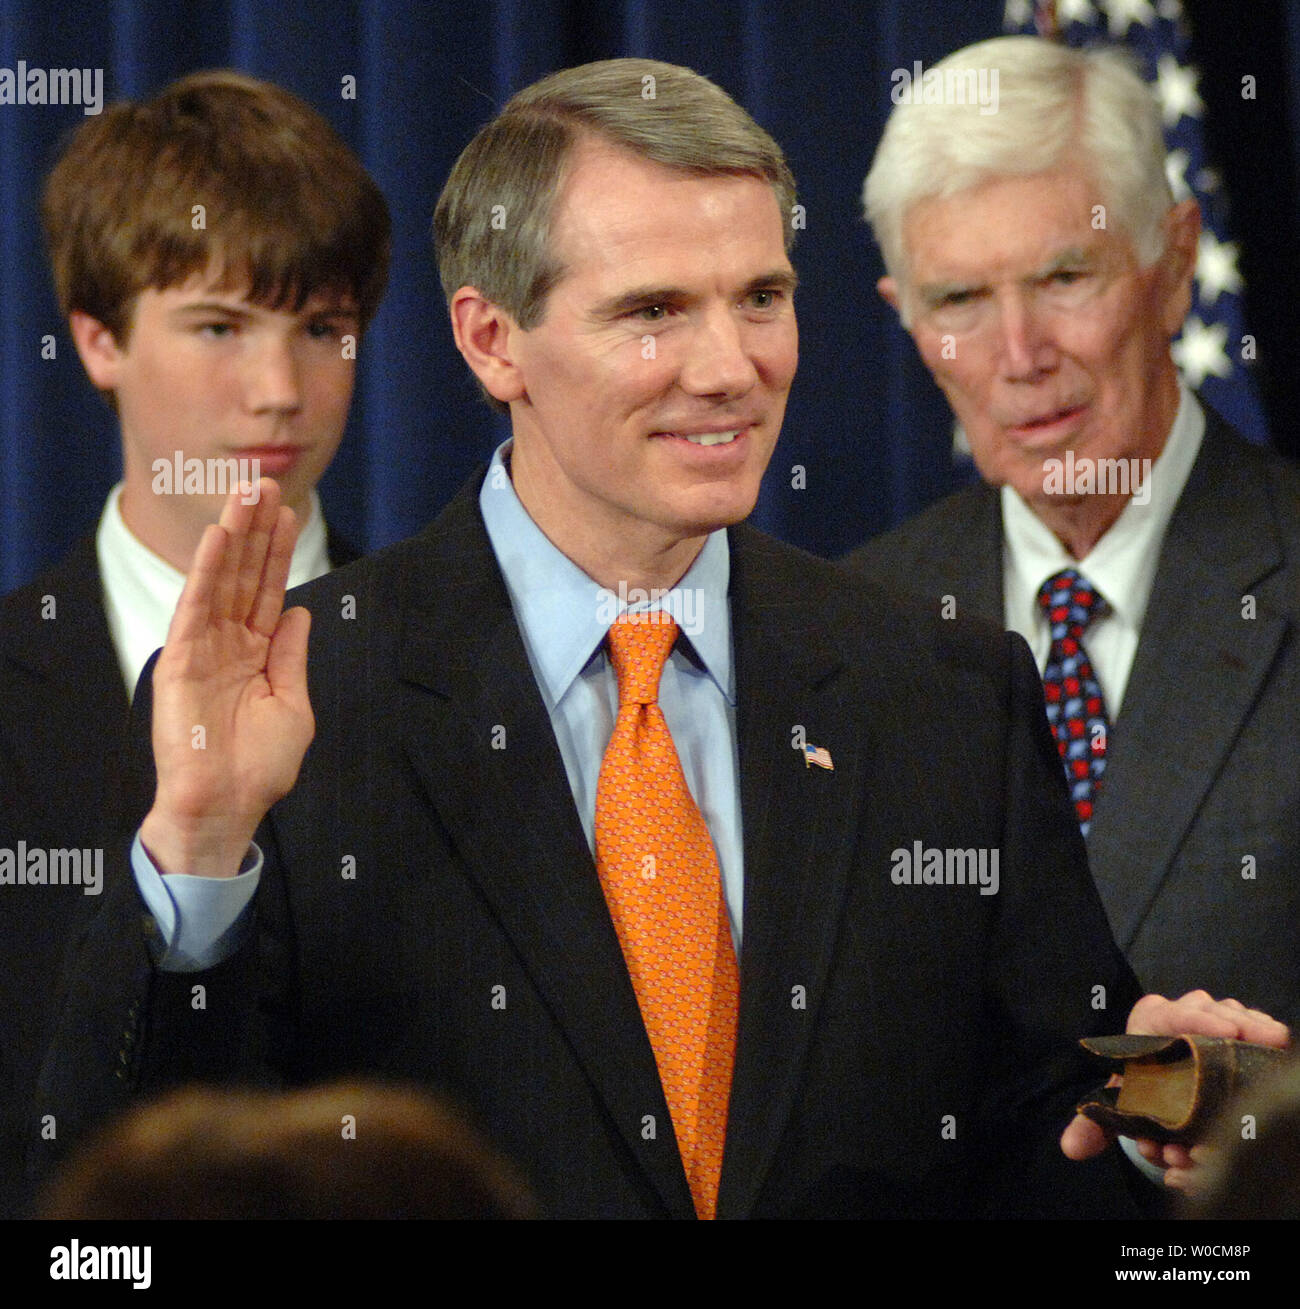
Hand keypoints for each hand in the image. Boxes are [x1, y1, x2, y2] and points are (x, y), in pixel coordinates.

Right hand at [139, 479, 313, 877]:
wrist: (228, 805)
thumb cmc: (261, 766)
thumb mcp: (292, 704)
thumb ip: (290, 656)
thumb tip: (297, 611)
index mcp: (256, 654)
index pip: (267, 590)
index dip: (278, 551)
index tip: (288, 512)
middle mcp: (228, 644)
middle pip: (244, 575)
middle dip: (255, 530)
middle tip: (265, 483)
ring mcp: (203, 649)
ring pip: (218, 581)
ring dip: (232, 536)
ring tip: (244, 494)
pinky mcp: (180, 661)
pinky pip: (193, 607)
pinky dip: (204, 571)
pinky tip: (217, 538)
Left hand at [1060, 990, 1290, 1183]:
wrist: (1155, 1073)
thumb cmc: (1137, 1081)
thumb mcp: (1116, 1102)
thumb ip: (1093, 1125)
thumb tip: (1072, 1148)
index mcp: (1147, 1020)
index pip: (1170, 1014)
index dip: (1197, 1021)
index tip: (1224, 1031)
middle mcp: (1181, 1010)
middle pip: (1210, 1013)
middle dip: (1234, 1029)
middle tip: (1260, 1039)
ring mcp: (1211, 1016)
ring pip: (1235, 1017)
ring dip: (1253, 1034)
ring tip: (1274, 1042)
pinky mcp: (1235, 1026)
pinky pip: (1252, 1025)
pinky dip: (1263, 1036)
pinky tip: (1276, 1044)